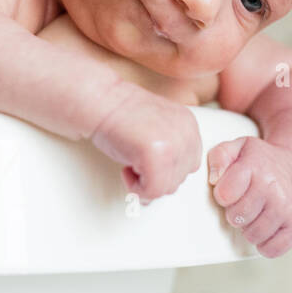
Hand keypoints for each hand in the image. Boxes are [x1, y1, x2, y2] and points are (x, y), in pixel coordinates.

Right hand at [90, 81, 201, 199]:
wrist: (101, 102)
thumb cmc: (120, 114)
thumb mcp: (158, 128)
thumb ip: (170, 148)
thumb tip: (168, 179)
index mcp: (188, 125)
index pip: (189, 164)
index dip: (165, 168)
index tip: (148, 161)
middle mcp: (186, 134)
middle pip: (180, 178)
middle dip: (155, 177)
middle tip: (137, 162)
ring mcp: (173, 145)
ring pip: (167, 188)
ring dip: (145, 182)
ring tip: (131, 162)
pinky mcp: (157, 155)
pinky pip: (153, 190)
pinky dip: (136, 188)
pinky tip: (126, 169)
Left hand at [207, 136, 291, 257]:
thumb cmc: (264, 162)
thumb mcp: (240, 148)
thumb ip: (220, 156)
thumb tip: (214, 179)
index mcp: (256, 166)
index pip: (225, 194)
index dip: (223, 195)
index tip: (231, 191)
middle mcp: (274, 188)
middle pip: (236, 218)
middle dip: (236, 213)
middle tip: (245, 203)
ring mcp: (288, 208)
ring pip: (253, 235)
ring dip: (250, 228)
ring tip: (257, 214)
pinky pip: (271, 249)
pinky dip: (266, 243)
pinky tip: (268, 227)